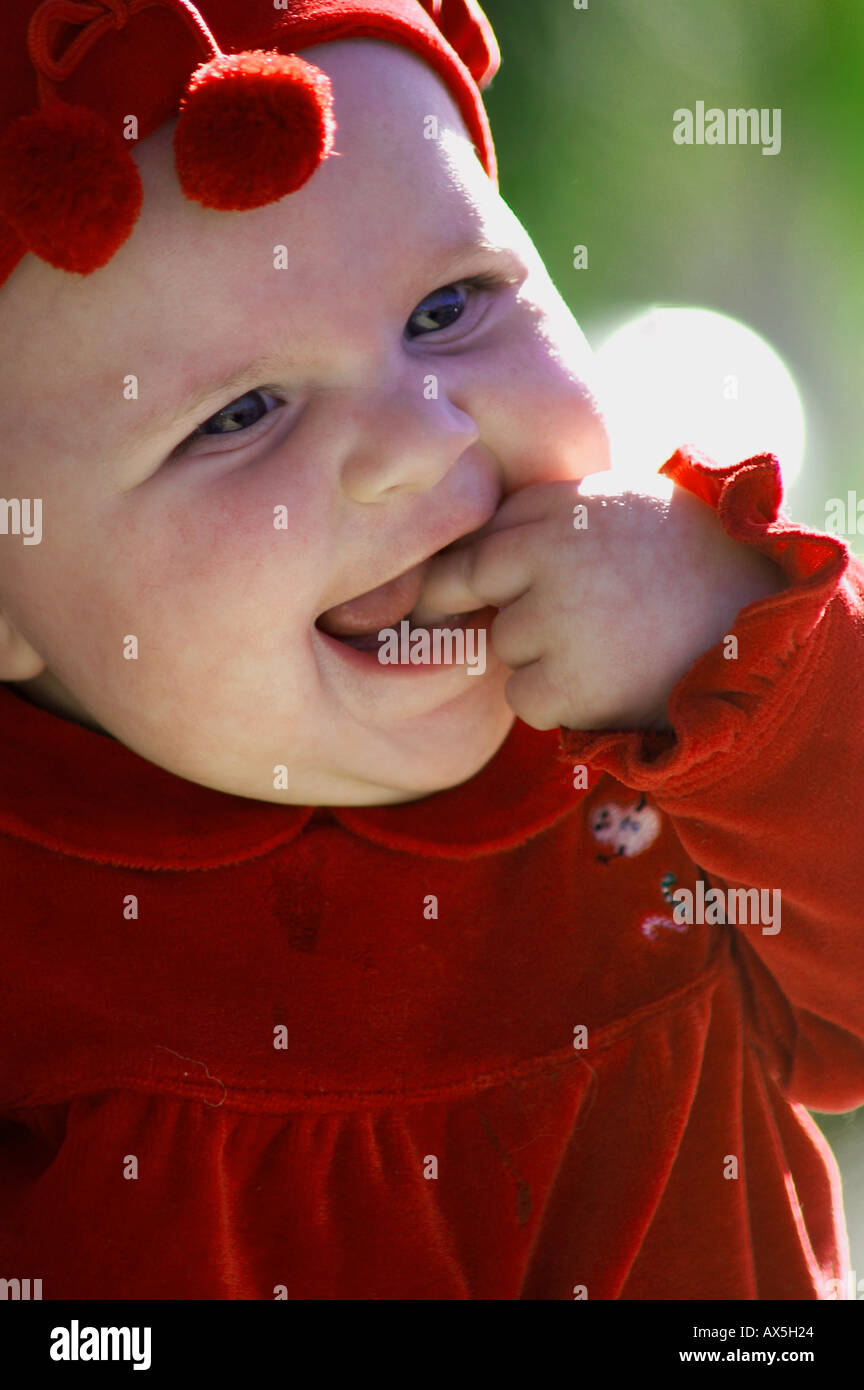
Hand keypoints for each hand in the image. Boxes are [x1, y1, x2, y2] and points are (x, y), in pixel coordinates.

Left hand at [412, 477, 785, 730]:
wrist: (757, 621)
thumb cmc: (681, 558)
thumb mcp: (620, 502)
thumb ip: (548, 511)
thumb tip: (465, 537)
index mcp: (565, 509)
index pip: (477, 542)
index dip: (458, 573)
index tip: (448, 594)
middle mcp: (554, 558)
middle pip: (477, 591)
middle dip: (505, 609)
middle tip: (561, 618)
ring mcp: (560, 622)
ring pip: (504, 647)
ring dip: (538, 655)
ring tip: (605, 643)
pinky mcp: (573, 683)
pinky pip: (525, 698)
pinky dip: (555, 699)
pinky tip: (604, 679)